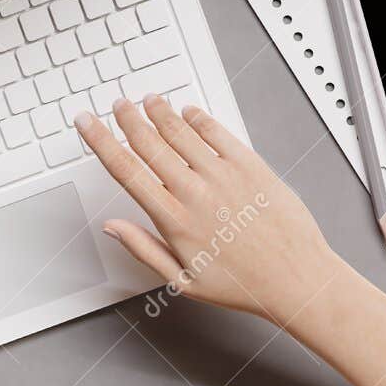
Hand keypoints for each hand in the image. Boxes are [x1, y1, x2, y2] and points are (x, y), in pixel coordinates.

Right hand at [75, 94, 345, 326]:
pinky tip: (189, 111)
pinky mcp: (251, 166)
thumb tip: (112, 227)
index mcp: (174, 220)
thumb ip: (143, 249)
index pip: (126, 169)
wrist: (298, 280)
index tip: (87, 123)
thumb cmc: (243, 285)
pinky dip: (199, 118)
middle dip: (128, 119)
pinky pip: (217, 133)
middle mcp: (195, 192)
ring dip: (160, 112)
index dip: (101, 141)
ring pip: (180, 132)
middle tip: (118, 104)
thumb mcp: (183, 280)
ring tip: (148, 100)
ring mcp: (224, 175)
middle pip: (149, 143)